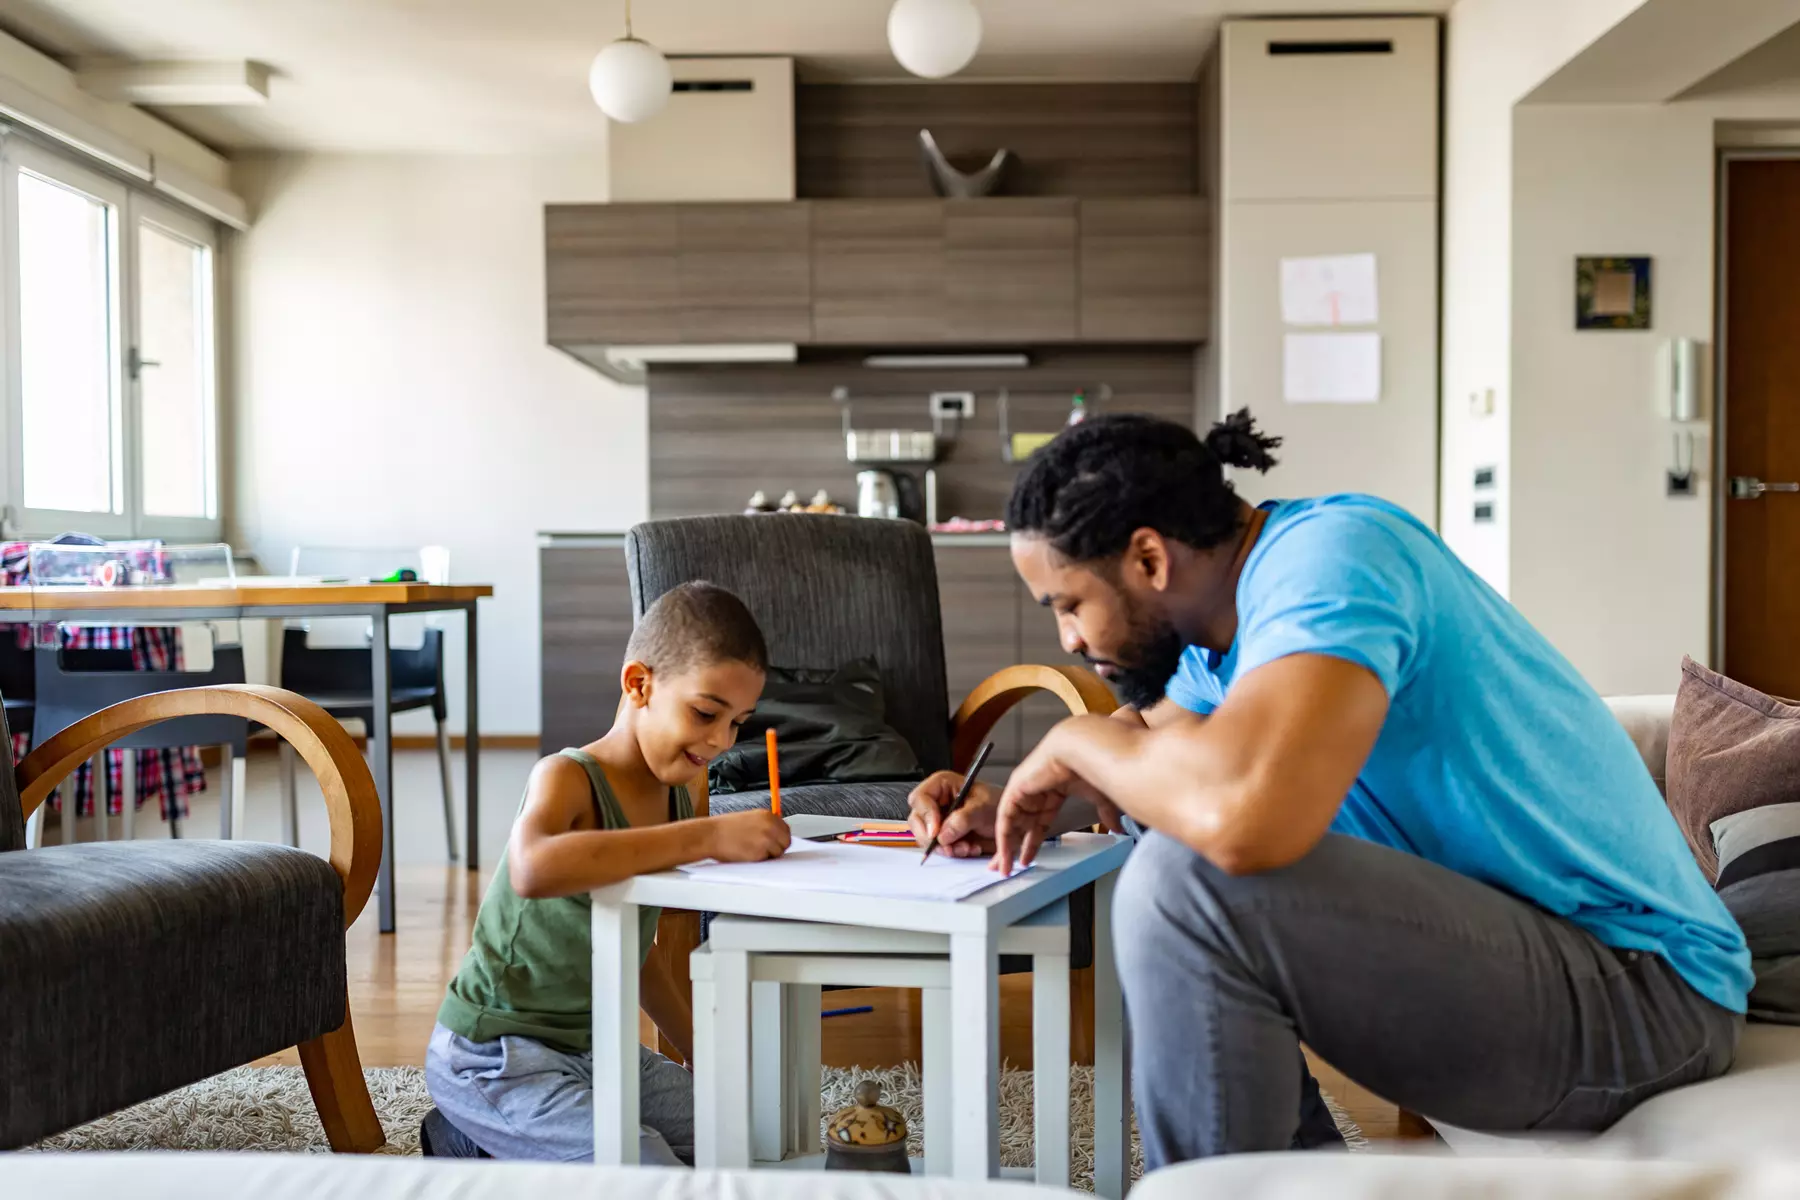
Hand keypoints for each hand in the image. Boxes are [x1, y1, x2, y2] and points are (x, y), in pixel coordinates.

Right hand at [702, 810, 790, 861]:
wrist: (711, 835)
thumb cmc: (725, 828)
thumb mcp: (750, 818)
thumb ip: (765, 824)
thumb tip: (777, 834)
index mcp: (768, 816)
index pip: (786, 829)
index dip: (780, 837)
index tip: (774, 841)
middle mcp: (770, 826)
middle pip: (786, 842)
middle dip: (778, 847)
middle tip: (765, 849)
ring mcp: (766, 840)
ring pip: (778, 853)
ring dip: (769, 854)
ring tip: (752, 850)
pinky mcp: (760, 853)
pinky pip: (767, 860)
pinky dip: (760, 860)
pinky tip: (747, 853)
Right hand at [907, 771, 998, 857]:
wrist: (1011, 822)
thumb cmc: (998, 804)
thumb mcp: (982, 808)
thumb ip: (961, 819)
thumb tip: (942, 834)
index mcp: (942, 785)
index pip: (920, 798)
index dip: (926, 815)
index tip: (936, 832)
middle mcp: (936, 802)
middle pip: (917, 820)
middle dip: (933, 837)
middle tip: (949, 846)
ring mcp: (938, 820)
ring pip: (926, 837)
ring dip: (945, 848)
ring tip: (966, 848)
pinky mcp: (944, 836)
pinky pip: (938, 848)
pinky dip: (952, 852)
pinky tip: (969, 849)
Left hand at [993, 720, 1115, 873]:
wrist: (1082, 746)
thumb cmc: (1092, 761)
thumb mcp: (1101, 795)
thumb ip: (1106, 813)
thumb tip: (1118, 829)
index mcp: (1052, 791)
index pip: (1038, 822)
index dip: (1033, 842)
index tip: (1029, 860)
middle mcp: (1035, 791)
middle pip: (1019, 825)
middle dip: (1011, 848)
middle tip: (1005, 868)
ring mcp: (1023, 789)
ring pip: (1009, 823)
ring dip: (1004, 847)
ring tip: (1001, 868)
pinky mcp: (1016, 789)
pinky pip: (1005, 817)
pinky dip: (1004, 836)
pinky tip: (1004, 852)